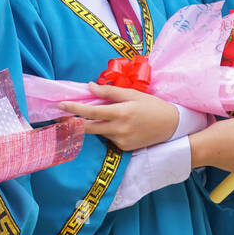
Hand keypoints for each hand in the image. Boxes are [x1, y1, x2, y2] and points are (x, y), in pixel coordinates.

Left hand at [59, 82, 179, 150]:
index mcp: (121, 113)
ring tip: (104, 117)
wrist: (172, 126)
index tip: (61, 105)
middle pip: (88, 128)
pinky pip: (109, 138)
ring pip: (99, 133)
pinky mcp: (124, 148)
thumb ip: (111, 92)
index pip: (91, 112)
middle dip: (74, 122)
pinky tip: (121, 126)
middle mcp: (119, 129)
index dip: (74, 109)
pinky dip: (109, 131)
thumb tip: (90, 87)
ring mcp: (121, 140)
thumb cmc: (153, 106)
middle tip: (62, 117)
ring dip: (95, 125)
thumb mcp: (133, 94)